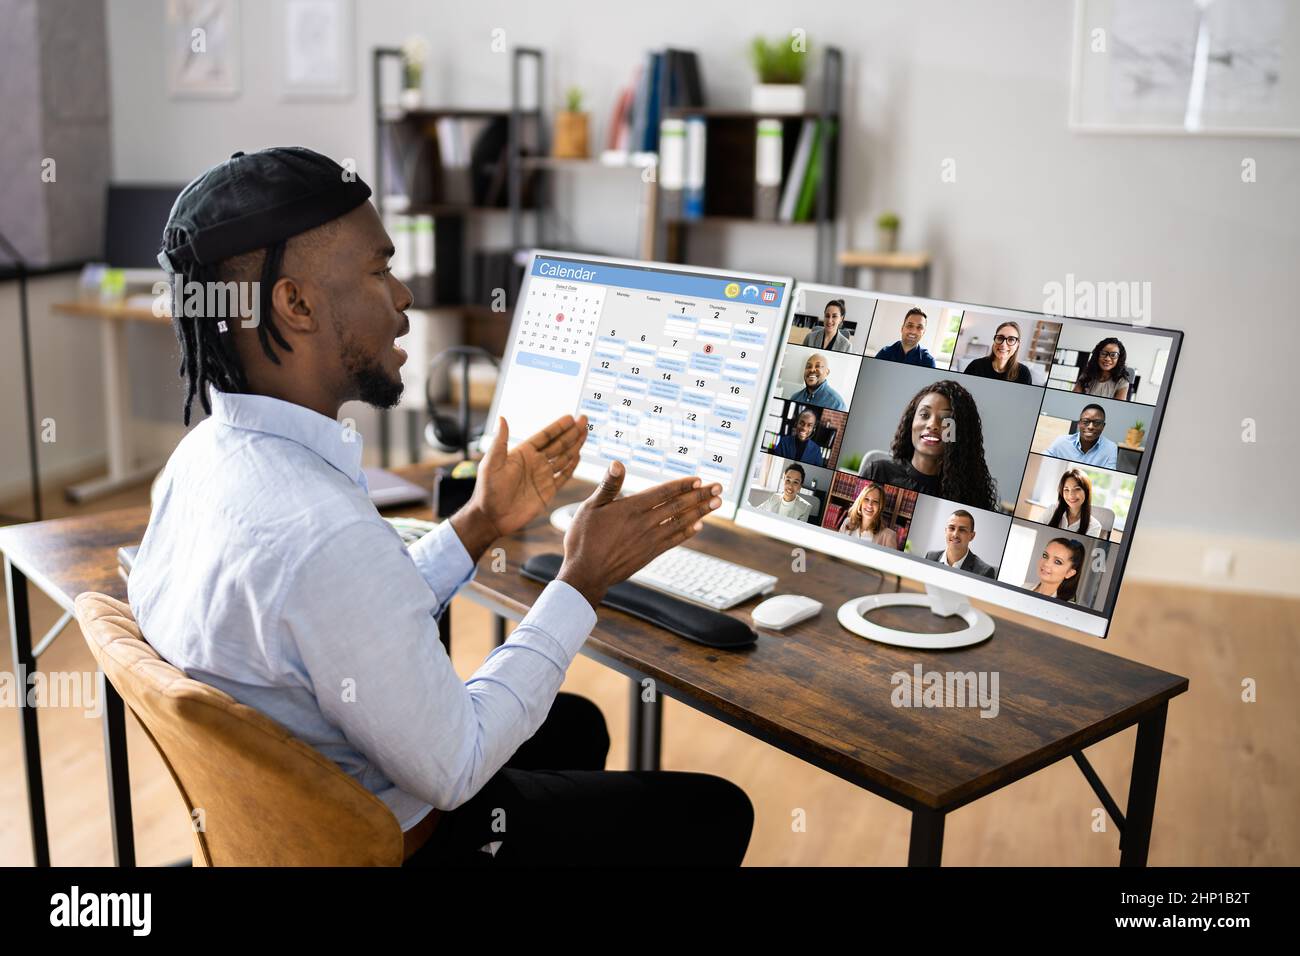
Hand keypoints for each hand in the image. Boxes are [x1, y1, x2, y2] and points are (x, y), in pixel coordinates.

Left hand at [451, 415, 585, 559]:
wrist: (492, 517)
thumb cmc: (487, 489)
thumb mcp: (491, 463)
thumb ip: (500, 441)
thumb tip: (502, 418)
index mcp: (523, 453)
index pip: (545, 436)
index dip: (558, 427)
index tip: (570, 417)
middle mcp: (535, 462)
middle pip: (558, 444)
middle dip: (571, 432)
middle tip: (584, 420)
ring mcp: (543, 476)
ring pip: (563, 457)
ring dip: (575, 445)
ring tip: (585, 433)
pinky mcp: (548, 491)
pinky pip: (563, 476)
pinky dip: (572, 466)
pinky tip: (578, 456)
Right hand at [557, 461, 722, 607]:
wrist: (586, 574)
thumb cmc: (583, 538)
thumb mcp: (590, 507)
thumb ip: (608, 485)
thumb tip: (618, 464)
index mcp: (631, 508)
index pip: (663, 493)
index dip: (682, 485)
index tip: (699, 480)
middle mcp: (645, 523)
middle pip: (678, 506)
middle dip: (699, 496)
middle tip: (718, 487)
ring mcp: (649, 540)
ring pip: (680, 522)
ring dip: (700, 511)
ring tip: (716, 503)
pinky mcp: (650, 554)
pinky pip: (674, 540)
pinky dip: (687, 532)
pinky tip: (698, 526)